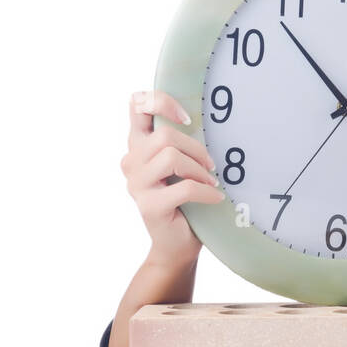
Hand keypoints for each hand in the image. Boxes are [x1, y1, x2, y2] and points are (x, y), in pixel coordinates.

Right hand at [120, 90, 224, 265]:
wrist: (177, 243)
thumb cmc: (185, 200)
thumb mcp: (182, 164)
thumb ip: (181, 141)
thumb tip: (203, 119)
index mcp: (138, 145)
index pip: (137, 104)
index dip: (162, 102)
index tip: (188, 119)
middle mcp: (131, 161)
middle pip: (164, 135)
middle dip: (195, 149)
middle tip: (210, 165)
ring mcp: (136, 184)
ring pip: (171, 157)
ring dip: (199, 170)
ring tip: (210, 182)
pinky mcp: (149, 205)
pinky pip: (184, 188)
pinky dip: (206, 192)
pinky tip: (215, 198)